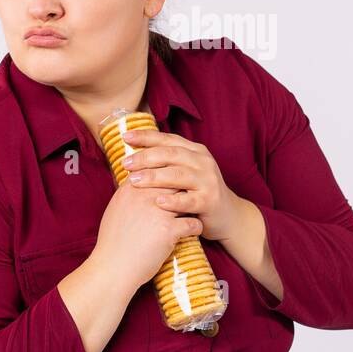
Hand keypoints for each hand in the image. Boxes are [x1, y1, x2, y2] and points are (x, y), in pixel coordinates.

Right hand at [92, 180, 203, 291]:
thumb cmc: (113, 243)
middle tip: (193, 194)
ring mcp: (157, 212)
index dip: (169, 173)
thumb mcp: (116, 210)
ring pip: (186, 198)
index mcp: (131, 189)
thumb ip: (129, 194)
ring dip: (193, 205)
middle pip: (174, 180)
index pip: (156, 169)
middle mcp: (144, 196)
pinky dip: (196, 228)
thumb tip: (138, 183)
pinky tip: (193, 232)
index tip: (177, 180)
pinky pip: (193, 223)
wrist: (112, 269)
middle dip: (184, 186)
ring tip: (196, 212)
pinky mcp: (168, 230)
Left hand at [118, 128, 245, 241]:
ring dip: (154, 177)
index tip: (125, 136)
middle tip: (126, 164)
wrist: (227, 215)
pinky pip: (189, 200)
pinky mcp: (210, 201)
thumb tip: (132, 155)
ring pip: (178, 175)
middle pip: (171, 154)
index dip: (146, 136)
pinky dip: (173, 201)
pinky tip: (158, 202)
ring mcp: (208, 181)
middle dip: (146, 157)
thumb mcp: (185, 172)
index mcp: (195, 151)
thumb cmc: (198, 193)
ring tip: (134, 180)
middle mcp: (203, 162)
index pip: (168, 139)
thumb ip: (166, 162)